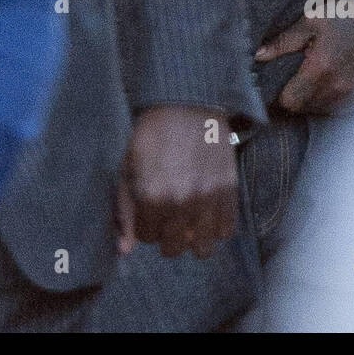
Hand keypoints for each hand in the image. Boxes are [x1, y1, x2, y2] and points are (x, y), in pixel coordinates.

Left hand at [117, 104, 236, 259]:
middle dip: (167, 235)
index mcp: (151, 196)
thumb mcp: (128, 166)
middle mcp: (181, 202)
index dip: (145, 224)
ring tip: (189, 220)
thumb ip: (124, 209)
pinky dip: (217, 227)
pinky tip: (207, 211)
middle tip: (168, 215)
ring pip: (202, 249)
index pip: (147, 237)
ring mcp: (208, 198)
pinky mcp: (230, 191)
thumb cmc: (152, 134)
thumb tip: (124, 250)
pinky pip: (226, 231)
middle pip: (173, 248)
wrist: (187, 104)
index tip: (149, 209)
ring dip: (193, 238)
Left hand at [256, 12, 353, 114]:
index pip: (289, 102)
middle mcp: (338, 88)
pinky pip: (341, 109)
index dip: (280, 95)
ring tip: (318, 75)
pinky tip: (335, 80)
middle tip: (299, 75)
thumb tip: (256, 57)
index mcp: (321, 69)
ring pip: (322, 111)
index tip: (280, 82)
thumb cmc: (345, 15)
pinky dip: (334, 100)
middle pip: (304, 109)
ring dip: (315, 99)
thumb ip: (283, 42)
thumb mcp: (311, 21)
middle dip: (296, 96)